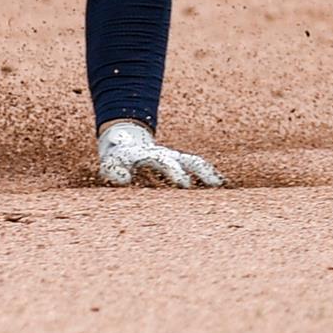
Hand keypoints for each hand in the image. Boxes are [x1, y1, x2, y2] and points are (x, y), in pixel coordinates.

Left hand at [96, 120, 224, 187]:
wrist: (125, 145)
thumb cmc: (118, 160)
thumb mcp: (110, 165)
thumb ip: (115, 172)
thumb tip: (124, 180)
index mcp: (148, 155)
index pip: (164, 162)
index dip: (174, 172)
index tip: (184, 183)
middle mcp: (166, 155)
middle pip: (185, 161)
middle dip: (197, 173)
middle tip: (208, 187)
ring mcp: (175, 158)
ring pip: (195, 162)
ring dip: (208, 172)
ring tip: (221, 185)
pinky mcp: (181, 164)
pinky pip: (198, 167)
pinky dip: (210, 174)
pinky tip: (222, 185)